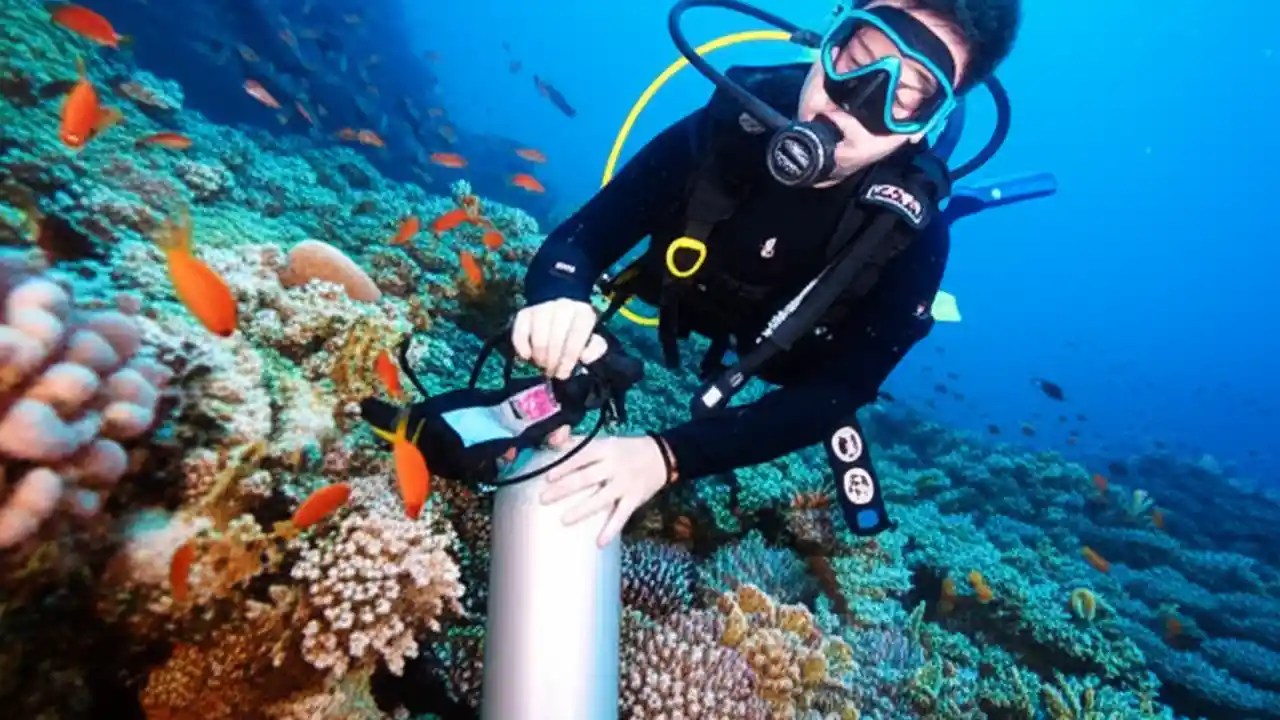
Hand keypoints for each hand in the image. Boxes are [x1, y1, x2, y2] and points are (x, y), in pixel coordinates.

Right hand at [512, 298, 597, 379]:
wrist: (560, 312)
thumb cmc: (576, 332)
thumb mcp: (592, 339)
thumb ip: (596, 348)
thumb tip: (585, 357)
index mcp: (583, 313)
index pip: (576, 335)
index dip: (569, 357)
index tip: (564, 372)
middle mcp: (563, 306)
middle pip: (556, 338)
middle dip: (553, 361)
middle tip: (552, 372)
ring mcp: (542, 308)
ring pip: (538, 337)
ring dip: (540, 357)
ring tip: (542, 364)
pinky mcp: (525, 313)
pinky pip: (520, 333)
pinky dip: (522, 348)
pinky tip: (527, 357)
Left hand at [539, 435, 669, 547]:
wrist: (662, 456)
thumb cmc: (626, 449)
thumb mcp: (604, 441)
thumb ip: (577, 442)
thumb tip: (553, 439)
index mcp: (604, 449)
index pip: (581, 456)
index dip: (564, 466)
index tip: (547, 477)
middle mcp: (613, 466)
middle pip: (586, 477)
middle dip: (564, 488)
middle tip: (544, 499)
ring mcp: (624, 484)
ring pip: (601, 498)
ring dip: (582, 510)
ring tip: (564, 520)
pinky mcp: (634, 499)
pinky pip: (621, 516)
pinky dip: (611, 529)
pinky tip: (599, 543)